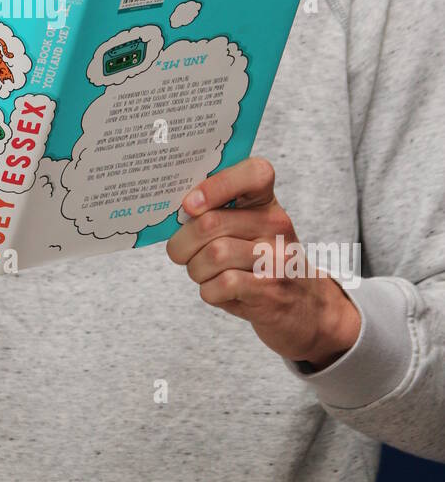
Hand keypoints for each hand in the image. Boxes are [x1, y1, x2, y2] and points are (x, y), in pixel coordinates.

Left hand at [165, 157, 360, 368]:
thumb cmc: (262, 262)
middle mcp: (276, 225)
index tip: (189, 205)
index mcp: (267, 202)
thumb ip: (219, 213)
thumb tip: (176, 214)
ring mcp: (277, 259)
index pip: (253, 173)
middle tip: (181, 252)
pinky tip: (219, 291)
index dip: (216, 185)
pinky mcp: (270, 291)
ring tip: (204, 273)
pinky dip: (209, 291)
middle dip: (183, 242)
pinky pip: (220, 285)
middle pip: (211, 223)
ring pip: (212, 255)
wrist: (306, 308)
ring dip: (195, 269)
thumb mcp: (250, 228)